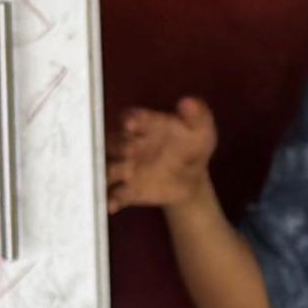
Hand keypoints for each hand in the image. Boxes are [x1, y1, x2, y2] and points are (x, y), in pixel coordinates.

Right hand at [108, 95, 217, 214]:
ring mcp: (126, 168)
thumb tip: (187, 102)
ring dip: (106, 173)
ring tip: (105, 179)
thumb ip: (197, 116)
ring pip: (108, 168)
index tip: (130, 124)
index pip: (132, 118)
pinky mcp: (127, 190)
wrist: (191, 179)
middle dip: (116, 147)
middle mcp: (129, 144)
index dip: (130, 120)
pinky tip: (112, 205)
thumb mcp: (201, 131)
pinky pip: (115, 195)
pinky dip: (111, 200)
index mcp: (145, 126)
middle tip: (124, 152)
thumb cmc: (193, 148)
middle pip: (112, 142)